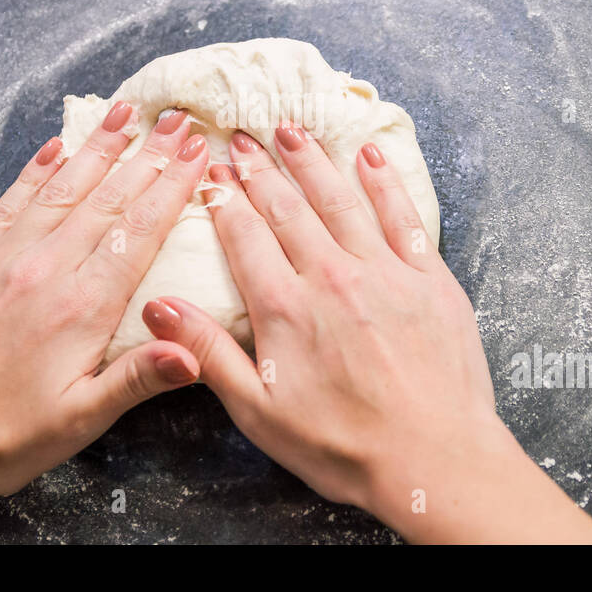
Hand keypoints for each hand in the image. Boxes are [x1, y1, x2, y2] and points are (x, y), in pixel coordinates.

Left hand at [0, 102, 209, 502]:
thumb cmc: (0, 438)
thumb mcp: (80, 420)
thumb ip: (138, 380)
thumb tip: (194, 353)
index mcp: (79, 309)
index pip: (138, 231)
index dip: (172, 186)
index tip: (197, 151)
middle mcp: (42, 271)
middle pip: (107, 199)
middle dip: (147, 155)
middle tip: (177, 118)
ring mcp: (0, 259)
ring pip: (61, 189)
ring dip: (98, 148)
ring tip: (127, 114)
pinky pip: (10, 202)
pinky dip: (36, 170)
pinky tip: (56, 147)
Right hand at [142, 123, 591, 543]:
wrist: (434, 461)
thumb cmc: (342, 446)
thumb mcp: (258, 411)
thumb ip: (206, 353)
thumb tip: (158, 305)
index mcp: (285, 308)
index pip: (245, 236)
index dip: (224, 201)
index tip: (211, 173)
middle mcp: (332, 277)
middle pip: (288, 209)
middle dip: (261, 170)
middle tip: (243, 138)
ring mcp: (384, 272)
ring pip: (340, 201)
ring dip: (312, 163)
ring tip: (292, 130)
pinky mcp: (429, 279)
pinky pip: (401, 217)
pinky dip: (383, 183)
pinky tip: (369, 157)